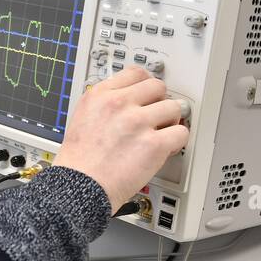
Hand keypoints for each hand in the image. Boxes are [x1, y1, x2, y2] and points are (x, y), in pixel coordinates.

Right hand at [53, 67, 188, 211]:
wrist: (79, 186)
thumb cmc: (78, 161)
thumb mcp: (82, 117)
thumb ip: (105, 104)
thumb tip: (129, 101)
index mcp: (99, 95)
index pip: (135, 73)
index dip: (145, 85)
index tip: (148, 94)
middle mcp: (119, 104)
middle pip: (158, 86)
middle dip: (159, 101)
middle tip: (156, 116)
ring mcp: (137, 122)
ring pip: (173, 107)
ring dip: (170, 121)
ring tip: (161, 133)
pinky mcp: (153, 144)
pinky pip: (181, 133)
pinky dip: (177, 141)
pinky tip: (166, 148)